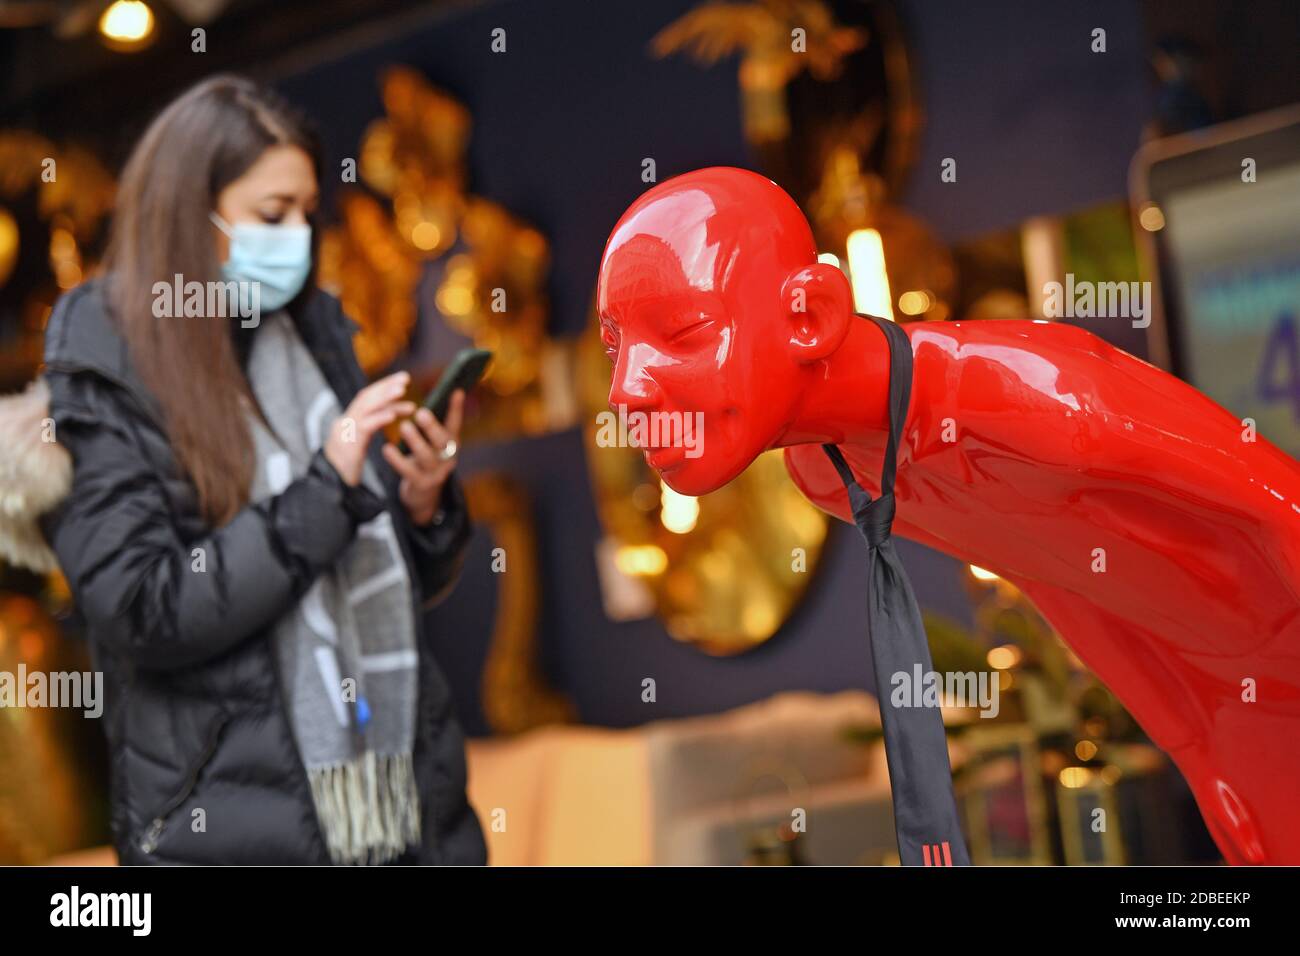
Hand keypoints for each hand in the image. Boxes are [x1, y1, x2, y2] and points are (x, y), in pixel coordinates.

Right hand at [324, 372, 415, 486]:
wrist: (328, 487)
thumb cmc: (346, 468)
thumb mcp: (359, 443)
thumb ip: (371, 426)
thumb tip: (391, 411)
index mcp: (348, 421)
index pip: (366, 398)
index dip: (383, 387)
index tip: (402, 381)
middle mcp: (344, 422)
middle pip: (365, 397)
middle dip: (386, 385)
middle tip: (406, 378)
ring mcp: (344, 431)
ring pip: (364, 407)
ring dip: (384, 396)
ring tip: (402, 390)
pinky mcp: (347, 444)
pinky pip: (364, 427)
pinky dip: (379, 418)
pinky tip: (393, 414)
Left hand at [381, 390, 464, 525]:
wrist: (423, 492)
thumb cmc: (424, 458)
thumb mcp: (432, 441)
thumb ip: (432, 424)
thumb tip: (432, 395)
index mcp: (451, 443)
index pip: (455, 423)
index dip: (456, 408)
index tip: (455, 390)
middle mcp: (448, 457)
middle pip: (443, 442)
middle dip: (432, 427)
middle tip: (421, 413)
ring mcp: (437, 473)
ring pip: (427, 457)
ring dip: (416, 441)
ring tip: (404, 426)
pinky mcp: (422, 484)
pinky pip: (409, 471)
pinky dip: (397, 460)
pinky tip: (386, 448)